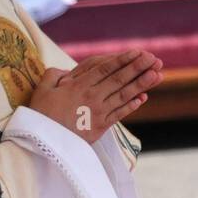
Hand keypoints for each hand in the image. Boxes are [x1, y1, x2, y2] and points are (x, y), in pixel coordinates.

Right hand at [28, 50, 162, 143]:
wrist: (41, 145)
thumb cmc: (39, 116)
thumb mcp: (41, 90)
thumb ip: (54, 75)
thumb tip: (64, 71)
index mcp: (78, 86)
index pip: (105, 69)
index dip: (123, 60)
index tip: (138, 52)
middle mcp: (91, 98)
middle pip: (119, 79)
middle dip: (138, 68)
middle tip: (154, 59)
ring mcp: (97, 113)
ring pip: (123, 95)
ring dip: (141, 84)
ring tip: (157, 74)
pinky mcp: (99, 128)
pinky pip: (119, 114)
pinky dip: (132, 106)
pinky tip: (143, 98)